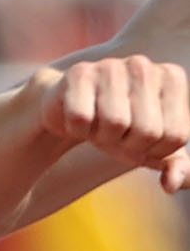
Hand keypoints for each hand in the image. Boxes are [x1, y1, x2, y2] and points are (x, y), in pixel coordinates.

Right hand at [34, 54, 189, 192]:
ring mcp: (110, 66)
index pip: (176, 136)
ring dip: (102, 137)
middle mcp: (144, 66)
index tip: (140, 140)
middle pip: (147, 131)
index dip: (155, 151)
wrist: (71, 108)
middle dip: (128, 145)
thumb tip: (172, 184)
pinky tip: (78, 119)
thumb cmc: (121, 128)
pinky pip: (81, 118)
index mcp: (173, 78)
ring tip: (98, 126)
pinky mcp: (78, 73)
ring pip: (114, 123)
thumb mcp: (154, 148)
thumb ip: (178, 168)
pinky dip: (77, 130)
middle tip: (116, 135)